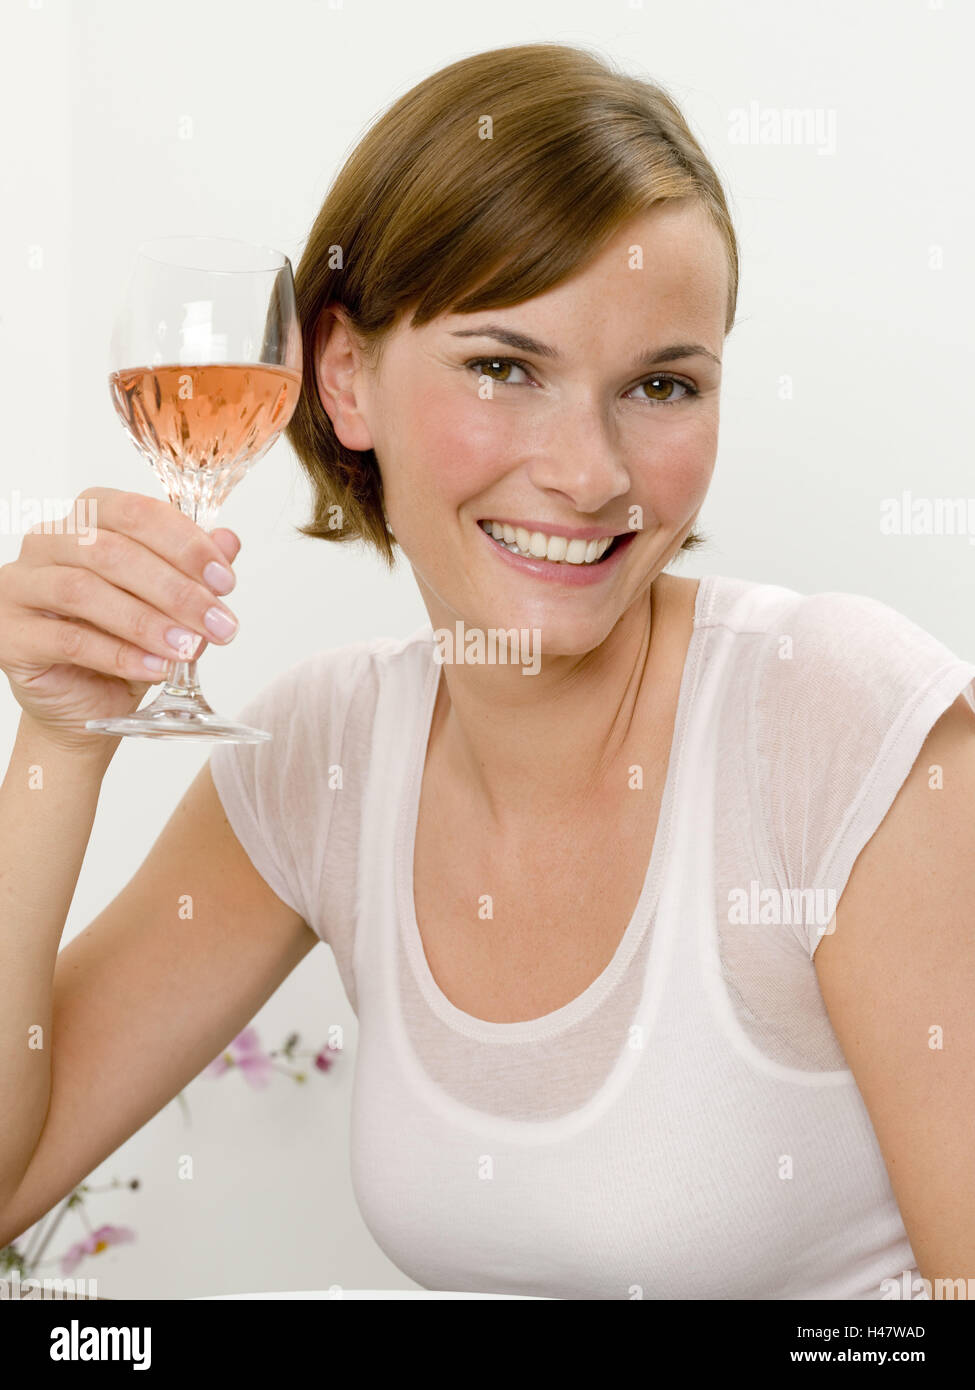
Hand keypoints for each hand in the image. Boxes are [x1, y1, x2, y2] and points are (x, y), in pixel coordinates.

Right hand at [0, 487, 241, 754]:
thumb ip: (194, 571)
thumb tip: (229, 541)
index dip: (186, 544)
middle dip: (175, 589)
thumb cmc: (126, 642)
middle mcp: (47, 541)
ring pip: (84, 590)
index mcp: (88, 517)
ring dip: (147, 621)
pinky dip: (120, 655)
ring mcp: (21, 585)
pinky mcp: (10, 634)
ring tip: (190, 648)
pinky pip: (68, 639)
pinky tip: (157, 668)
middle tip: (220, 623)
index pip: (136, 512)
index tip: (225, 581)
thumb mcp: (170, 606)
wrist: (86, 704)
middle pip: (111, 551)